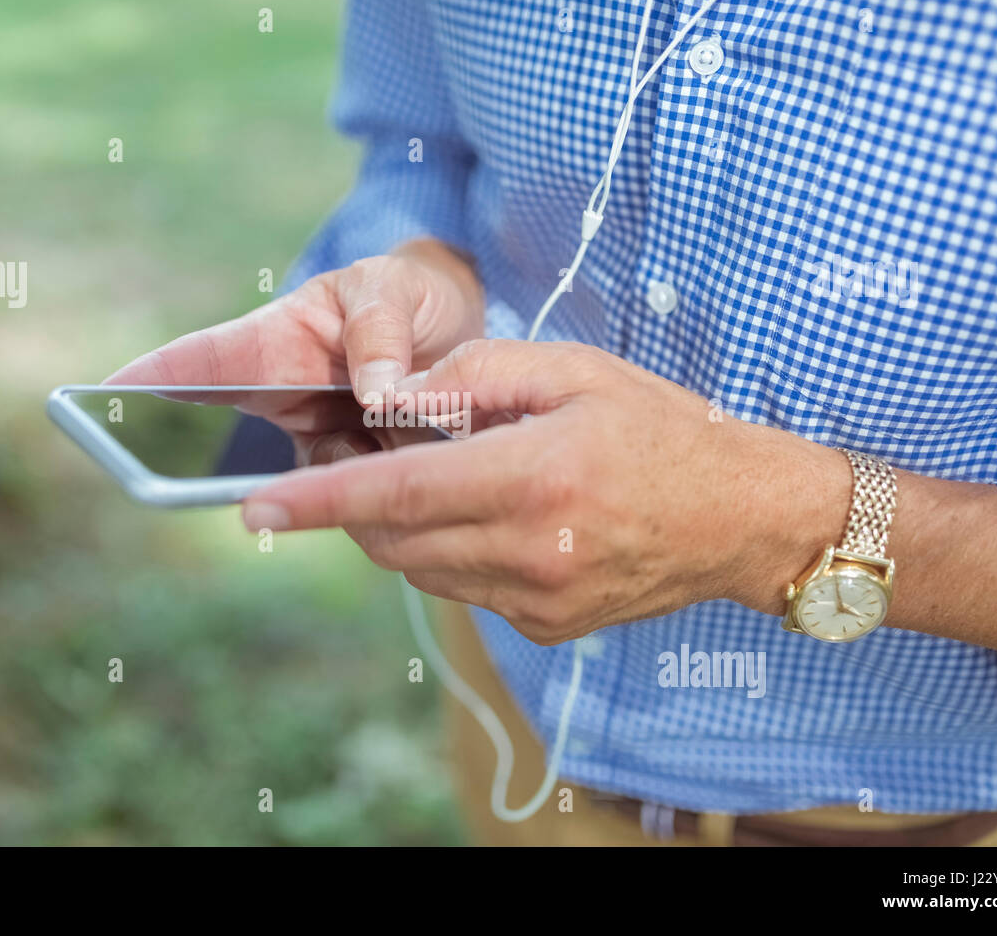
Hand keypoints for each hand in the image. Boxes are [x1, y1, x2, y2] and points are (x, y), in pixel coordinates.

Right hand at [104, 238, 483, 463]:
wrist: (461, 328)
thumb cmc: (412, 294)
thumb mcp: (395, 294)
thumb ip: (381, 340)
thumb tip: (376, 398)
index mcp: (276, 339)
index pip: (204, 359)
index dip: (155, 378)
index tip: (104, 391)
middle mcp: (285, 393)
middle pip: (250, 438)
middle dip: (262, 447)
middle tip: (288, 455)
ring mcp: (317, 434)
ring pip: (312, 474)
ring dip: (364, 456)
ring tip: (417, 414)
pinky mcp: (355, 467)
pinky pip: (355, 489)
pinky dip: (389, 476)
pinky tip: (420, 438)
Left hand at [240, 339, 846, 643]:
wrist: (741, 518)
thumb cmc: (660, 429)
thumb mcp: (572, 372)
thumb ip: (474, 377)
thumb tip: (392, 399)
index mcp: (533, 477)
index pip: (396, 492)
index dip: (318, 502)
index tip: (254, 510)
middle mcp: (528, 551)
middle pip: (393, 539)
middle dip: (358, 503)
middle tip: (373, 456)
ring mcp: (535, 599)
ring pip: (419, 569)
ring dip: (403, 525)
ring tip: (450, 476)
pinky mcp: (544, 625)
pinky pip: (461, 588)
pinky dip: (449, 549)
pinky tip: (492, 512)